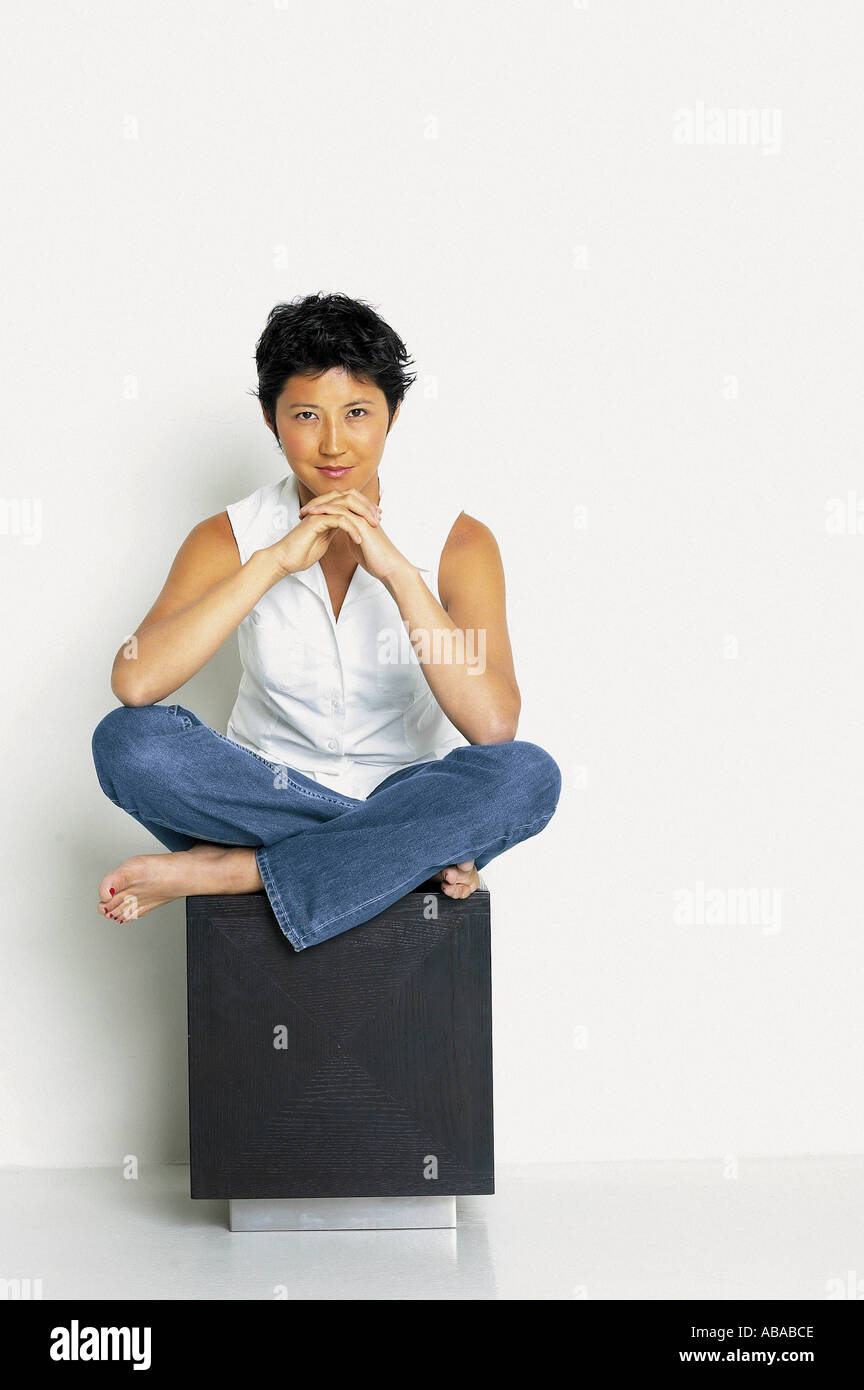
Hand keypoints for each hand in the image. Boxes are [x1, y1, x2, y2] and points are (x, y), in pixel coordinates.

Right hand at [266, 487, 381, 577]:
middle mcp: (323, 509)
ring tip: (373, 528)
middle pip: (350, 498)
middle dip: (367, 507)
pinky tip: (359, 539)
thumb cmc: (302, 551)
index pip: (350, 501)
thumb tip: (346, 527)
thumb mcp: (324, 539)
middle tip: (379, 519)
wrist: (286, 559)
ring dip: (363, 516)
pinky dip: (352, 529)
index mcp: (327, 511)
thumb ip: (334, 530)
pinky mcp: (316, 521)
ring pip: (346, 505)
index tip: (377, 517)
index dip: (365, 507)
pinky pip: (339, 520)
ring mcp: (319, 513)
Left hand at [297, 488, 412, 584]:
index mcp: (361, 517)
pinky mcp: (362, 523)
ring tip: (306, 510)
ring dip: (320, 504)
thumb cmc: (376, 560)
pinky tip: (315, 514)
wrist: (389, 568)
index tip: (309, 514)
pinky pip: (342, 511)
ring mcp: (363, 516)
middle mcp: (362, 513)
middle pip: (339, 497)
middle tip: (304, 509)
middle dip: (320, 501)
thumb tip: (345, 535)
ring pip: (339, 501)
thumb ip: (352, 536)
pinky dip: (326, 510)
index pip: (341, 504)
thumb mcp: (359, 545)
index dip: (324, 506)